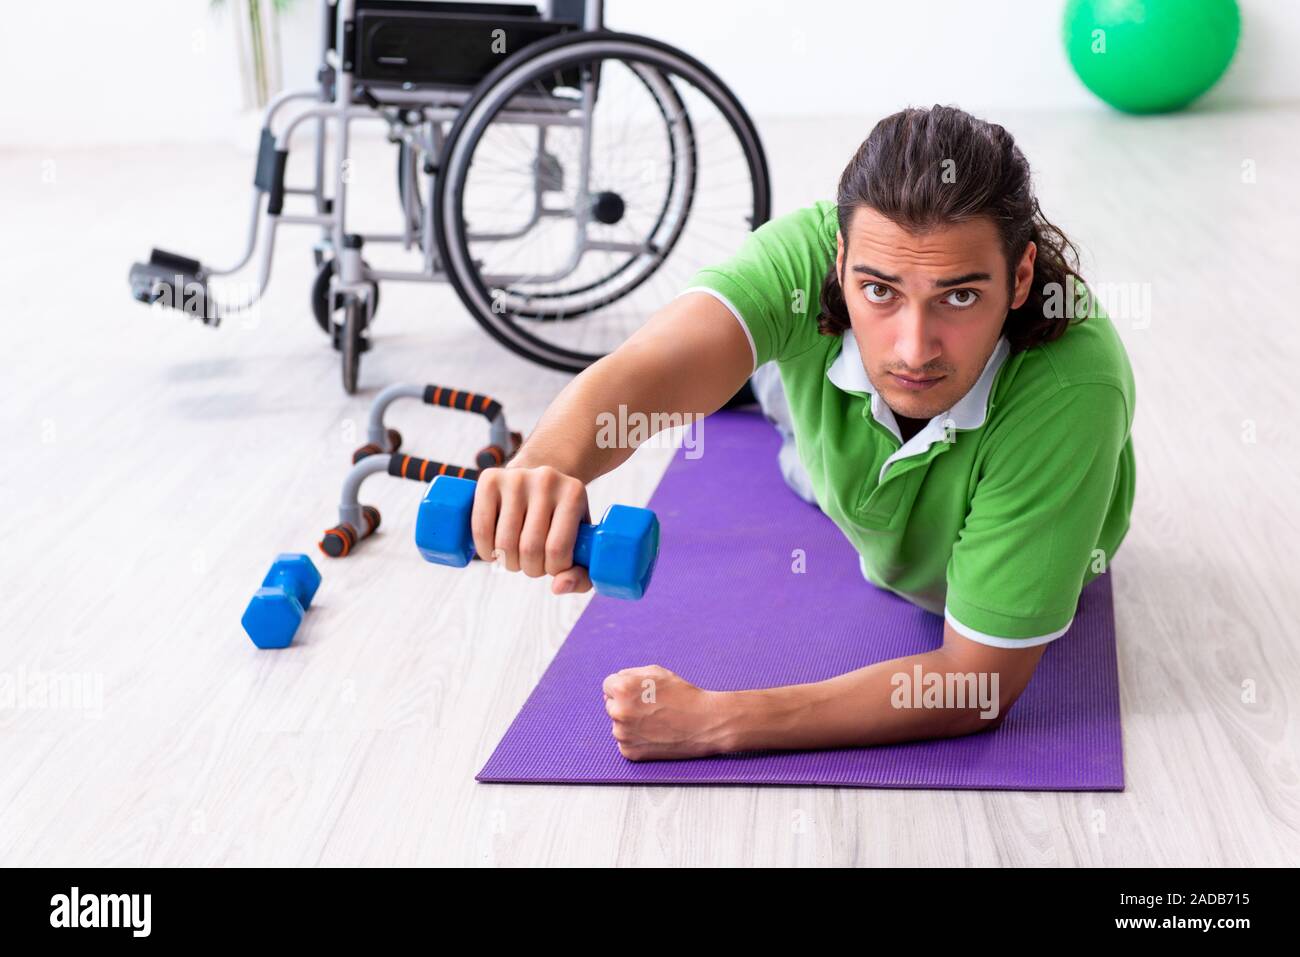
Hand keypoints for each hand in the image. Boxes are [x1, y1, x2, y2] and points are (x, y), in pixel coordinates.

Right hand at [471, 464, 592, 594]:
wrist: (537, 482)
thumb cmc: (561, 521)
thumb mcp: (581, 544)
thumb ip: (581, 575)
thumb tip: (557, 587)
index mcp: (574, 493)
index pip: (558, 549)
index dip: (553, 570)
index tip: (552, 565)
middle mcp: (546, 480)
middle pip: (530, 548)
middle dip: (530, 568)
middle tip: (532, 563)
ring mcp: (516, 477)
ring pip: (505, 542)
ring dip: (508, 562)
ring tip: (515, 558)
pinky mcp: (489, 479)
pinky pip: (481, 528)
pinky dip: (485, 550)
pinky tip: (493, 553)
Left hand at [603, 665, 733, 759]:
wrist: (705, 723)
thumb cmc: (683, 695)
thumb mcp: (656, 672)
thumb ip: (628, 675)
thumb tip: (611, 687)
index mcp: (622, 689)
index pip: (608, 686)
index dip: (625, 688)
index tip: (640, 693)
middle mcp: (618, 711)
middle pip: (611, 705)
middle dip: (626, 705)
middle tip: (651, 708)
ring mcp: (623, 734)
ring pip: (618, 724)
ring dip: (631, 723)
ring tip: (656, 721)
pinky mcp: (629, 752)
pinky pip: (625, 742)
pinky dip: (636, 739)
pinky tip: (655, 734)